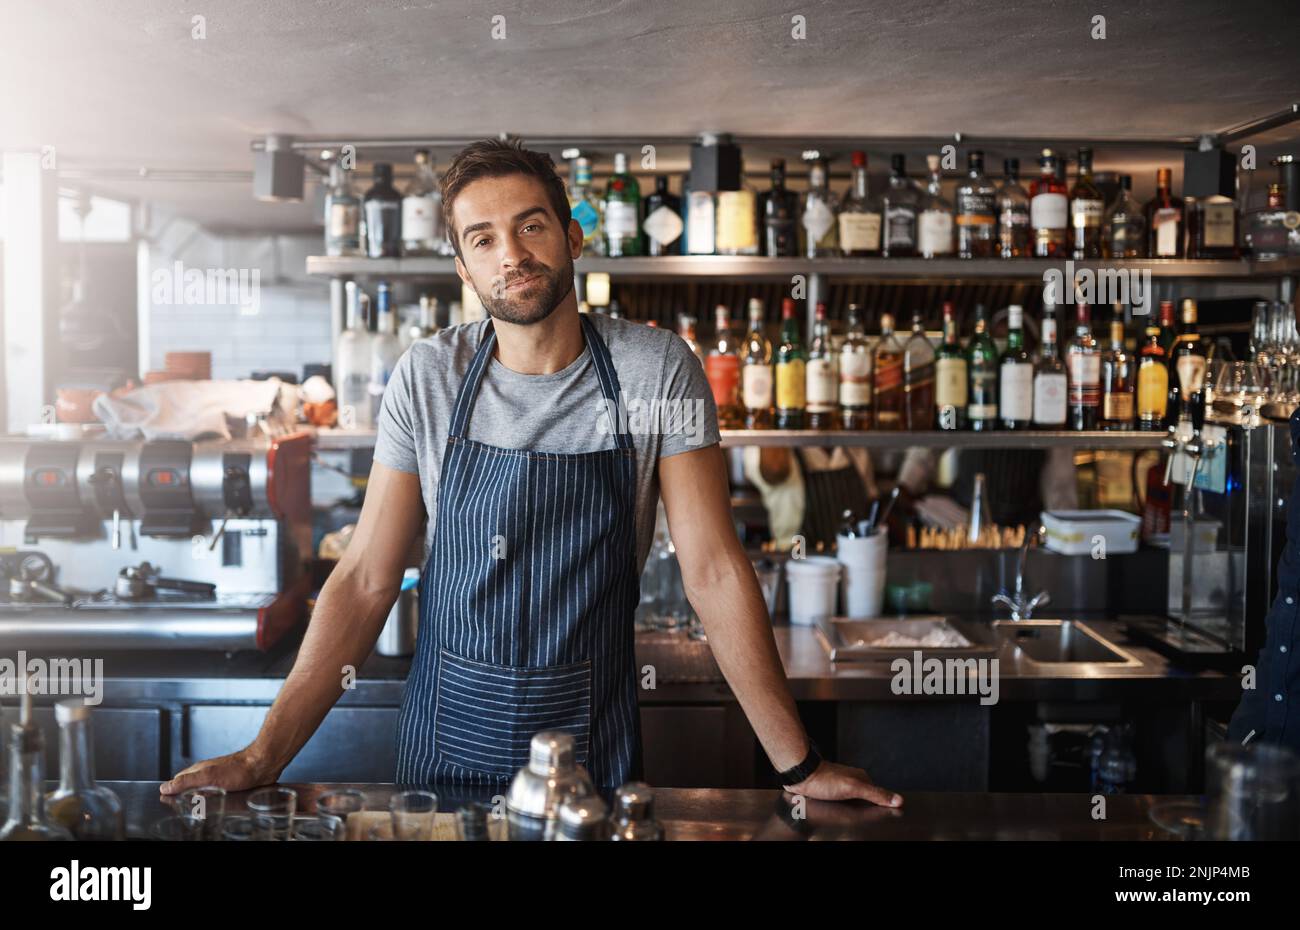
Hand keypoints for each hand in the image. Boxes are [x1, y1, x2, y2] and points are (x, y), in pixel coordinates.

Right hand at [159, 747, 279, 795]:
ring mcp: (219, 779)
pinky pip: (218, 796)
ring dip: (204, 801)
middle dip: (189, 799)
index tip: (170, 803)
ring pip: (205, 794)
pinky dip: (216, 801)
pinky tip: (219, 805)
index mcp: (199, 770)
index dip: (173, 792)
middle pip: (190, 789)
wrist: (263, 766)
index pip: (178, 782)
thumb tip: (165, 787)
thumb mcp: (208, 776)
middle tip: (193, 806)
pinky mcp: (231, 785)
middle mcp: (208, 774)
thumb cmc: (239, 769)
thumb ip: (187, 781)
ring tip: (207, 806)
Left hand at [782, 760, 902, 807]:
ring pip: (851, 803)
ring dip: (849, 811)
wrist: (801, 776)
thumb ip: (875, 794)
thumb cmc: (824, 780)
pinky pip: (838, 804)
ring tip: (843, 816)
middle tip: (855, 817)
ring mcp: (840, 785)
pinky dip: (838, 809)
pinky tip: (835, 813)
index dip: (880, 807)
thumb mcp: (854, 788)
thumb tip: (898, 800)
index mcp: (862, 777)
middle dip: (862, 810)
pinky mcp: (829, 791)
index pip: (878, 795)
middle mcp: (852, 780)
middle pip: (864, 800)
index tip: (881, 816)